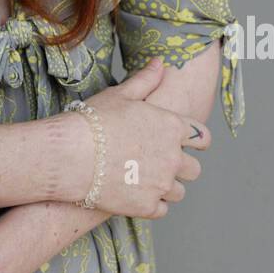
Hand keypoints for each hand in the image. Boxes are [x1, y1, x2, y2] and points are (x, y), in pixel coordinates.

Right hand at [57, 59, 210, 218]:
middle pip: (193, 169)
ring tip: (146, 179)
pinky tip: (137, 194)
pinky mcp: (147, 206)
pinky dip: (153, 204)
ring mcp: (161, 184)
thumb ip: (146, 79)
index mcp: (172, 127)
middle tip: (161, 163)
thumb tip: (160, 63)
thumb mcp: (121, 94)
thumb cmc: (94, 120)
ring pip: (179, 191)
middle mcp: (173, 157)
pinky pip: (162, 209)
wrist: (71, 154)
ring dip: (167, 186)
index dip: (196, 141)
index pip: (203, 138)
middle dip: (181, 166)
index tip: (188, 143)